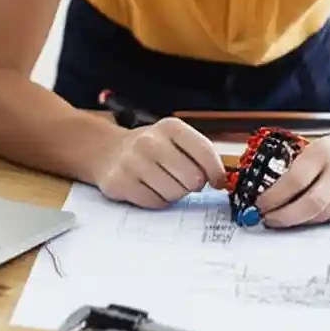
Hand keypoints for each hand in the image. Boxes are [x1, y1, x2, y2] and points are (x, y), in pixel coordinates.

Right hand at [94, 117, 226, 208]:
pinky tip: (149, 188)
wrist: (108, 152)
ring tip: (162, 182)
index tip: (217, 182)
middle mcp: (150, 141)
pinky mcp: (120, 182)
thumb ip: (199, 155)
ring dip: (174, 193)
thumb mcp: (175, 140)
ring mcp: (132, 162)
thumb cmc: (151, 149)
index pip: (204, 151)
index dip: (216, 171)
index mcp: (170, 127)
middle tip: (181, 179)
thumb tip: (221, 180)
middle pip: (192, 178)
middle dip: (192, 184)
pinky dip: (157, 200)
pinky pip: (155, 203)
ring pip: (175, 193)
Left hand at [255, 134, 329, 227]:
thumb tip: (265, 193)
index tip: (259, 205)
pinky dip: (314, 221)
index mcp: (323, 152)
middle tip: (267, 219)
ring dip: (297, 221)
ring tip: (281, 219)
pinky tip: (303, 218)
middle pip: (309, 204)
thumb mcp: (312, 149)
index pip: (295, 180)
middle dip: (284, 216)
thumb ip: (293, 168)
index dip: (274, 197)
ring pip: (320, 216)